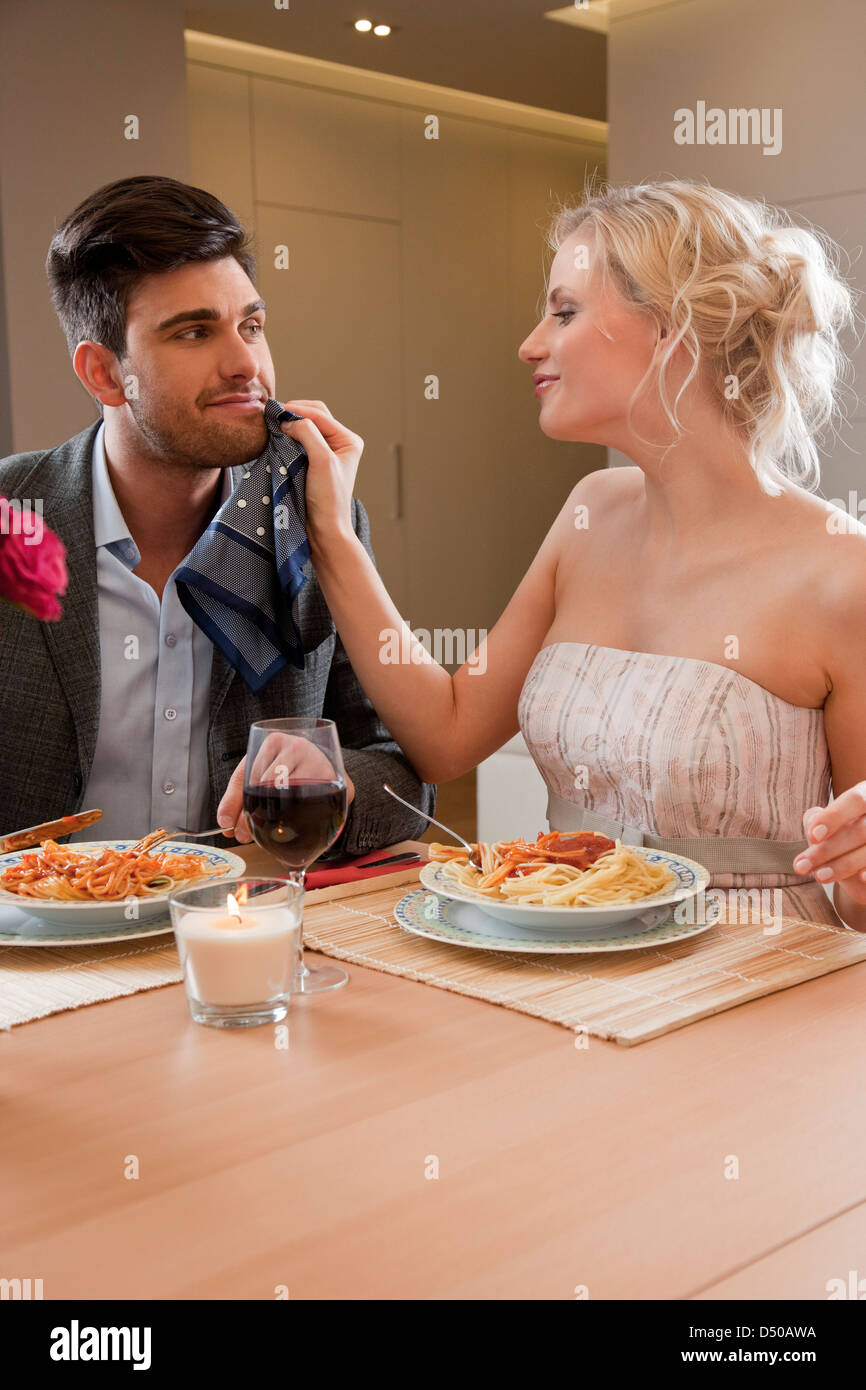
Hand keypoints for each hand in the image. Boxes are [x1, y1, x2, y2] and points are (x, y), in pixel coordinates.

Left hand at [216, 732, 354, 843]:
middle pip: (270, 788)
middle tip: (246, 835)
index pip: (251, 776)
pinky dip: (302, 820)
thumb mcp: (256, 772)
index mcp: (275, 741)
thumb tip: (225, 822)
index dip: (238, 806)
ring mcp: (321, 763)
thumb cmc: (286, 767)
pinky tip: (294, 825)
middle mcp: (299, 747)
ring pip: (293, 797)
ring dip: (278, 820)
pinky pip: (317, 807)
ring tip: (268, 831)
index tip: (230, 826)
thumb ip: (236, 795)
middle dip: (254, 817)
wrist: (322, 762)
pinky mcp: (339, 783)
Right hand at [279, 399, 362, 549]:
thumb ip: (308, 434)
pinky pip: (297, 442)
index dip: (297, 410)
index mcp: (347, 440)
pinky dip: (286, 438)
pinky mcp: (311, 463)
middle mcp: (338, 443)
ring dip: (289, 426)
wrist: (323, 529)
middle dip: (293, 414)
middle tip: (273, 417)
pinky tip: (276, 439)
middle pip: (313, 416)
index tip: (275, 413)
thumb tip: (288, 419)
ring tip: (273, 427)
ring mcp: (324, 453)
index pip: (319, 414)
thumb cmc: (329, 499)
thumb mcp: (322, 461)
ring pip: (304, 428)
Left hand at [793, 783, 865, 905]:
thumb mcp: (825, 824)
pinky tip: (860, 879)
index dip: (834, 817)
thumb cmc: (839, 836)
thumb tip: (812, 824)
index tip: (812, 836)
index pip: (856, 800)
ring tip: (819, 876)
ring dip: (842, 865)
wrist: (861, 866)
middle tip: (801, 866)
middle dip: (827, 850)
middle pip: (860, 830)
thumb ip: (816, 819)